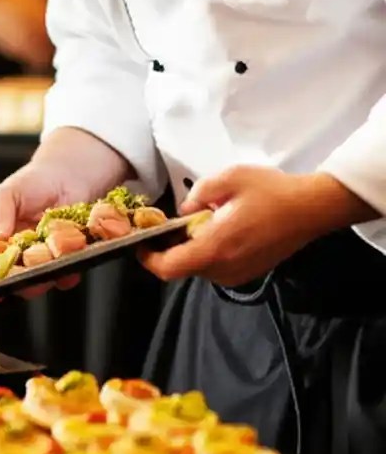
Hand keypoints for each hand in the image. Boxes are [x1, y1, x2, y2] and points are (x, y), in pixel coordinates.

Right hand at [0, 161, 101, 297]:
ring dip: (39, 279)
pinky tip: (69, 262)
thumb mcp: (6, 194)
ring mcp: (32, 261)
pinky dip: (65, 275)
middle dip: (13, 280)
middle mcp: (7, 254)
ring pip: (31, 284)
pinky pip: (60, 278)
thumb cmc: (30, 183)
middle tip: (24, 271)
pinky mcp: (56, 264)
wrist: (66, 178)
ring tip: (48, 258)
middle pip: (3, 279)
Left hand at [138, 166, 375, 286]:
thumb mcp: (229, 179)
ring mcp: (238, 274)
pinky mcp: (248, 273)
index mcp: (215, 248)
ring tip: (202, 222)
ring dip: (192, 249)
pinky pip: (217, 267)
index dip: (148, 258)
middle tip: (172, 225)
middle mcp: (224, 268)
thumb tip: (184, 210)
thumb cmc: (272, 193)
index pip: (168, 268)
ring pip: (199, 268)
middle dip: (171, 248)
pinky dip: (209, 252)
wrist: (312, 209)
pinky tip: (220, 230)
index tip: (142, 243)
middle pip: (182, 267)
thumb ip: (198, 194)